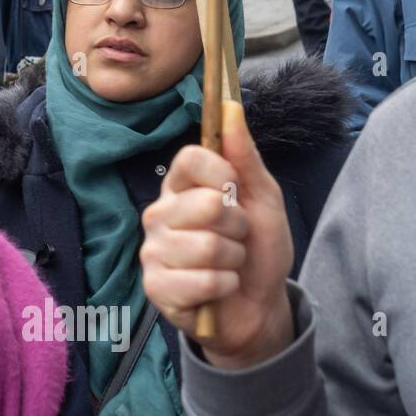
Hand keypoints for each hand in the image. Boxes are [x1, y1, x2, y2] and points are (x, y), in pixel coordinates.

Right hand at [141, 102, 295, 369]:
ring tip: (228, 266)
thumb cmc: (258, 249)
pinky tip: (216, 289)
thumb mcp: (262, 198)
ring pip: (206, 246)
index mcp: (181, 187)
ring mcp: (153, 250)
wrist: (257, 307)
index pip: (189, 158)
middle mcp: (159, 214)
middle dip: (237, 227)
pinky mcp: (155, 286)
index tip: (235, 191)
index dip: (221, 173)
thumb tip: (231, 109)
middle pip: (206, 204)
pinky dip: (223, 286)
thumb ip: (245, 156)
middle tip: (235, 239)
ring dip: (232, 261)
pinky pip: (201, 280)